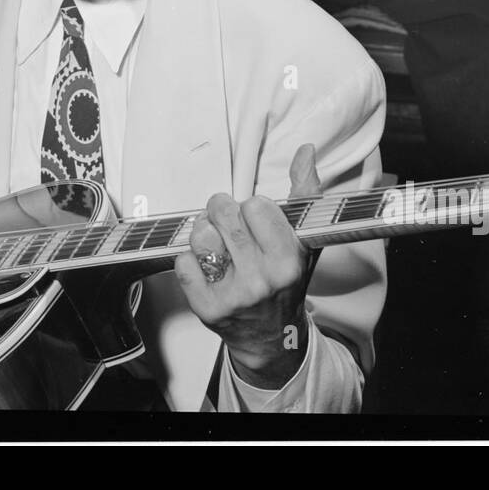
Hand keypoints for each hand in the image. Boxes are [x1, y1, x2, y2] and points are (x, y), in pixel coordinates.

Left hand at [175, 144, 321, 389]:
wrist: (271, 337)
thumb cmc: (287, 282)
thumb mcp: (305, 241)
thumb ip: (306, 193)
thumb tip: (306, 151)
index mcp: (288, 260)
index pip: (255, 205)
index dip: (254, 210)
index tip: (257, 222)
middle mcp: (261, 279)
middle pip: (223, 214)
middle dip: (223, 212)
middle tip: (231, 226)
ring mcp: (232, 295)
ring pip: (200, 235)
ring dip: (205, 234)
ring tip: (217, 244)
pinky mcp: (205, 308)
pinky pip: (182, 262)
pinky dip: (190, 261)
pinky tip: (207, 269)